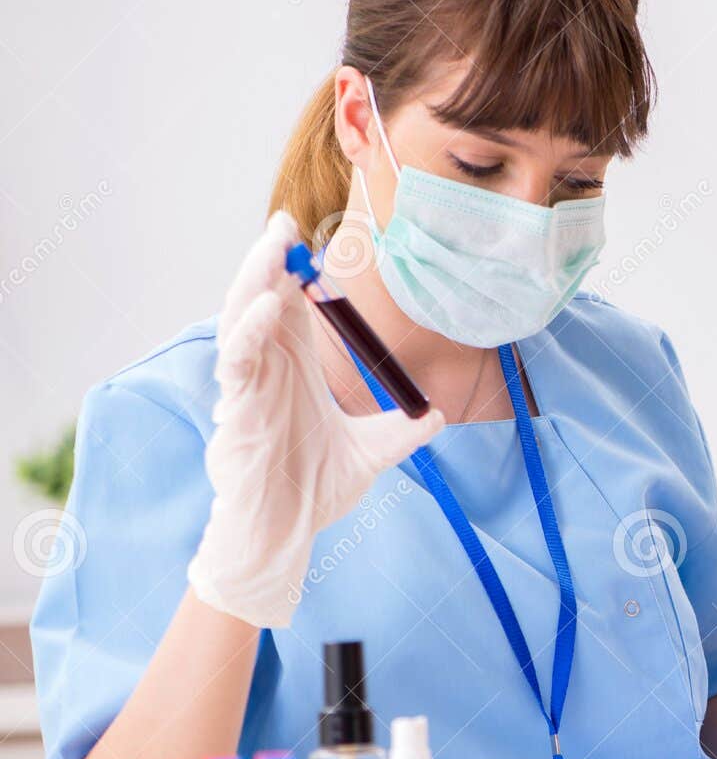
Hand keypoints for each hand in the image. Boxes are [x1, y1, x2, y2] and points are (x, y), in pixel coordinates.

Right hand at [187, 211, 443, 628]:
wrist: (285, 537)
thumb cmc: (313, 493)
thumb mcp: (370, 455)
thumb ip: (401, 432)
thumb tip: (436, 415)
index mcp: (293, 371)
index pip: (290, 309)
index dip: (295, 273)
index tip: (309, 240)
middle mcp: (267, 371)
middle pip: (261, 301)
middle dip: (269, 260)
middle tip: (284, 222)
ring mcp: (248, 388)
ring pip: (241, 320)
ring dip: (255, 281)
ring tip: (273, 247)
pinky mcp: (236, 410)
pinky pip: (238, 361)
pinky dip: (250, 331)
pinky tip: (269, 306)